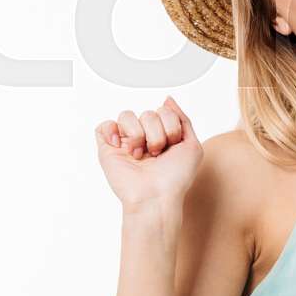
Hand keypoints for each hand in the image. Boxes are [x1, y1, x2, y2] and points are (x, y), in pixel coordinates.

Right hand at [95, 95, 202, 212]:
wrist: (157, 196)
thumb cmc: (176, 177)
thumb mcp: (191, 145)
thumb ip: (182, 119)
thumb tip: (167, 98)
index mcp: (162, 134)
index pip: (164, 110)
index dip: (171, 127)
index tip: (172, 146)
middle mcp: (144, 136)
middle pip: (148, 113)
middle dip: (157, 134)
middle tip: (157, 153)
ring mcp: (125, 142)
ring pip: (127, 115)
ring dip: (138, 135)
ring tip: (141, 155)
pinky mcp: (108, 149)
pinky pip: (104, 126)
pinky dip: (112, 131)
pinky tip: (122, 147)